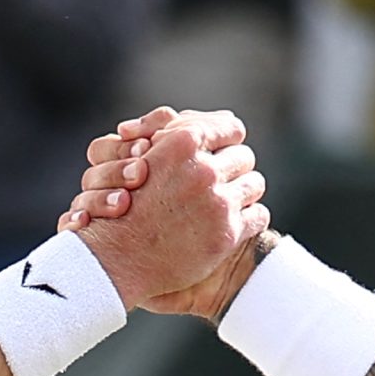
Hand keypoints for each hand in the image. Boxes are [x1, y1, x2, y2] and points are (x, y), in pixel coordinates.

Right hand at [64, 109, 269, 313]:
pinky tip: (230, 223)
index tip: (225, 149)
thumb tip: (227, 118)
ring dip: (243, 192)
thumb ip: (181, 134)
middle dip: (234, 167)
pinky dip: (249, 218)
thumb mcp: (146, 156)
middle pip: (245, 157)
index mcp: (182, 143)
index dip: (229, 138)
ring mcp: (217, 202)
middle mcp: (203, 169)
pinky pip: (259, 215)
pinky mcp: (227, 233)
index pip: (230, 128)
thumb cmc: (126, 204)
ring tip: (226, 202)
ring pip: (255, 184)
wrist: (115, 256)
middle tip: (222, 180)